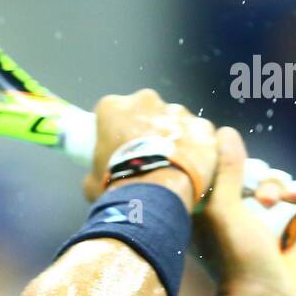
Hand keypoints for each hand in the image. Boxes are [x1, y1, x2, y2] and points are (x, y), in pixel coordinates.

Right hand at [82, 89, 217, 206]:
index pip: (109, 111)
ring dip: (172, 135)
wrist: (156, 195)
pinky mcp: (203, 127)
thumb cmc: (117, 184)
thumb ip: (97, 169)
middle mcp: (146, 100)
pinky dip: (197, 147)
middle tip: (145, 155)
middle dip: (145, 127)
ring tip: (171, 163)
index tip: (116, 147)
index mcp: (113, 108)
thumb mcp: (92, 181)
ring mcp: (177, 112)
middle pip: (144, 110)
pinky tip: (193, 167)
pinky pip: (198, 134)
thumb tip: (101, 176)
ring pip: (174, 120)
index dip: (113, 129)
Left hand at [192, 127, 295, 295]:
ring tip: (275, 202)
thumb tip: (225, 132)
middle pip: (248, 172)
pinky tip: (295, 202)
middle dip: (255, 175)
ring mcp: (266, 219)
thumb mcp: (222, 211)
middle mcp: (235, 213)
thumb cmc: (237, 259)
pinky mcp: (295, 224)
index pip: (215, 171)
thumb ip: (224, 171)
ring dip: (277, 185)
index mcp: (207, 211)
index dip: (223, 160)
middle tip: (256, 194)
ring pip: (275, 180)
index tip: (228, 154)